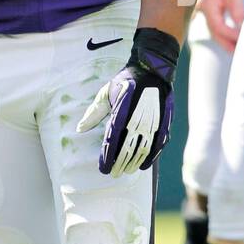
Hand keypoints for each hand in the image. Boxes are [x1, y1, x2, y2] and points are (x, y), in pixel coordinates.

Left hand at [77, 27, 178, 176]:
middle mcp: (137, 119)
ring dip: (134, 163)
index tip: (103, 169)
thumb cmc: (126, 81)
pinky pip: (158, 145)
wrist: (153, 69)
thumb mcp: (106, 93)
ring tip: (126, 171)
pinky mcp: (164, 122)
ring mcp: (152, 121)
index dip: (107, 157)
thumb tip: (79, 129)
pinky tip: (144, 165)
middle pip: (127, 149)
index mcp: (121, 111)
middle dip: (119, 164)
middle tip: (113, 173)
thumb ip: (94, 113)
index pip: (112, 141)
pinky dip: (151, 157)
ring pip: (142, 150)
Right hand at [196, 0, 243, 51]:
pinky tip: (234, 35)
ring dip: (226, 39)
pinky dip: (225, 30)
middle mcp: (203, 8)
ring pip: (215, 29)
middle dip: (226, 43)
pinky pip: (217, 23)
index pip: (219, 27)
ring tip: (238, 49)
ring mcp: (206, 8)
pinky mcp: (211, 7)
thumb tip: (241, 26)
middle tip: (239, 54)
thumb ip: (236, 9)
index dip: (231, 35)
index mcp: (207, 5)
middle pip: (214, 32)